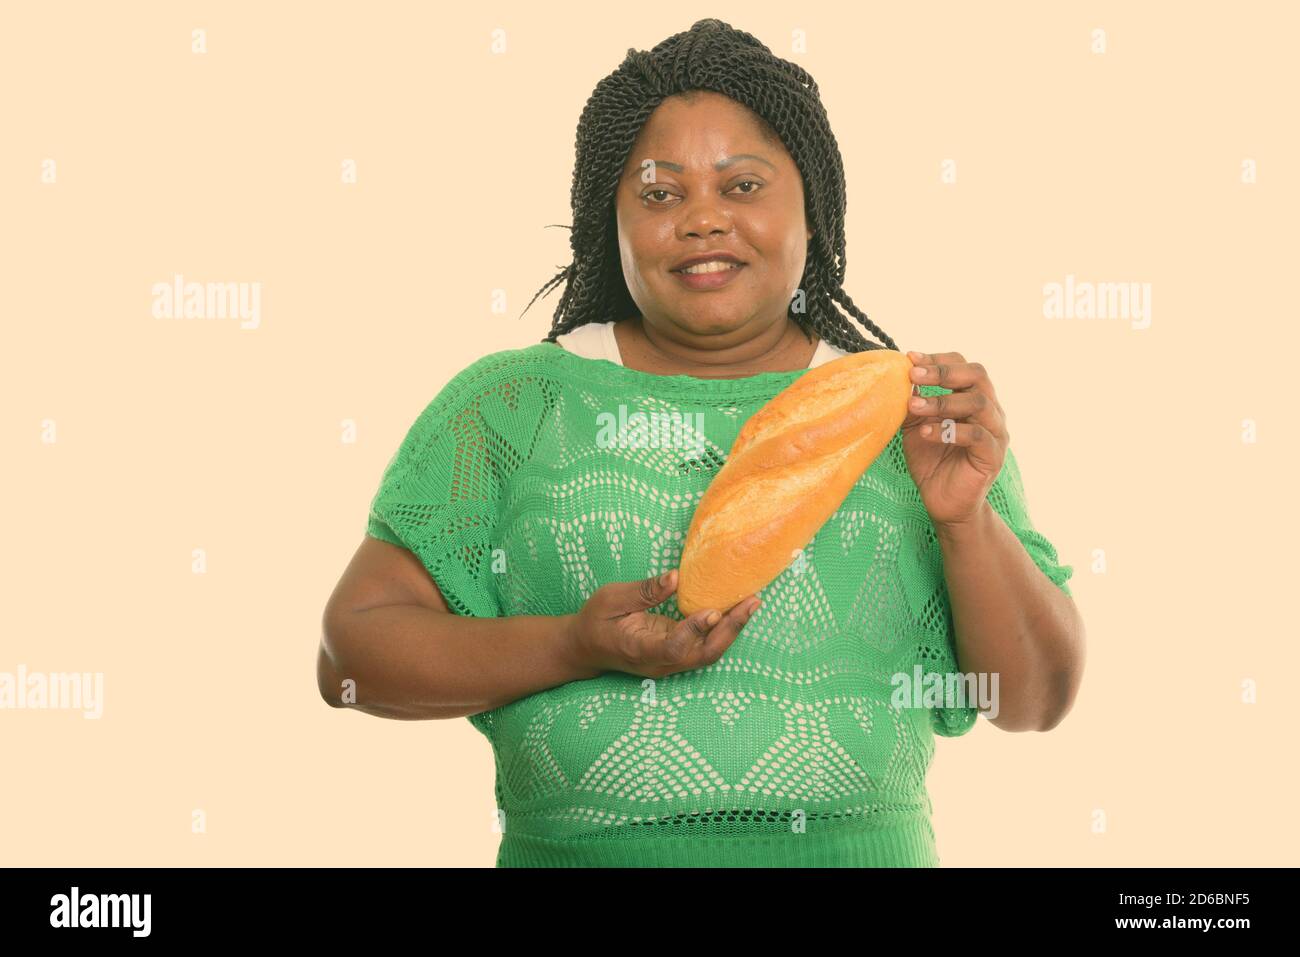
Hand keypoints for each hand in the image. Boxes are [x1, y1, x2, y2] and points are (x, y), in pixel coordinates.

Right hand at [566, 569, 760, 678]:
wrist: (586, 648)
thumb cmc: (596, 621)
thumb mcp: (611, 599)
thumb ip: (644, 591)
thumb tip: (676, 578)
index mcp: (639, 649)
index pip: (674, 647)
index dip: (694, 631)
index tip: (712, 611)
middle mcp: (660, 662)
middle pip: (703, 655)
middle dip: (730, 630)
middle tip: (752, 602)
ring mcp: (671, 662)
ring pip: (709, 652)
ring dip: (733, 629)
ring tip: (752, 602)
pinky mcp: (677, 654)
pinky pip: (705, 646)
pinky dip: (723, 628)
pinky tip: (736, 608)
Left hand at [899, 350, 1008, 528]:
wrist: (944, 503)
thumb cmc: (932, 461)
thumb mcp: (916, 427)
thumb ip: (912, 404)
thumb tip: (894, 378)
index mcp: (973, 398)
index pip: (964, 366)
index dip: (938, 359)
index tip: (910, 359)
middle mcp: (990, 410)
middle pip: (977, 376)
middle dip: (943, 372)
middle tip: (914, 375)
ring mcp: (995, 432)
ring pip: (978, 403)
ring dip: (942, 401)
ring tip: (914, 406)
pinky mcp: (993, 456)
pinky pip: (976, 436)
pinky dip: (949, 431)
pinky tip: (926, 433)